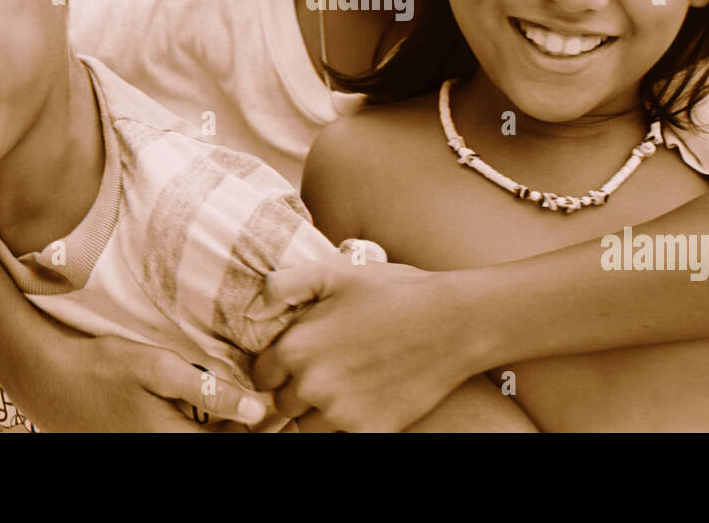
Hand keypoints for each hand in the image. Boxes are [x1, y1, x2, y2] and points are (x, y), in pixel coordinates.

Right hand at [15, 333, 271, 431]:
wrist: (45, 378)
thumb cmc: (102, 366)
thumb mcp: (158, 367)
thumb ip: (210, 390)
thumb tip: (260, 409)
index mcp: (173, 442)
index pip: (232, 445)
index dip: (259, 430)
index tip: (280, 412)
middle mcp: (159, 454)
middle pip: (216, 447)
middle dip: (241, 431)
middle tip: (268, 411)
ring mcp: (143, 452)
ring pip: (197, 445)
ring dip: (220, 431)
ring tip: (243, 410)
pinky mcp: (133, 447)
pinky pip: (176, 442)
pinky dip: (198, 432)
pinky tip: (206, 415)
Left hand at [250, 253, 474, 432]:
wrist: (455, 321)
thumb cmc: (395, 291)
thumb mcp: (336, 271)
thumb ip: (282, 285)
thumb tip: (252, 309)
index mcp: (296, 347)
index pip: (261, 374)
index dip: (277, 365)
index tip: (300, 356)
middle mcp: (311, 386)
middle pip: (282, 404)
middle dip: (297, 389)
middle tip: (330, 367)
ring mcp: (340, 414)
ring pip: (307, 427)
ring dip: (319, 411)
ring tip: (349, 383)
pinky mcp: (370, 432)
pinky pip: (339, 437)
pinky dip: (347, 423)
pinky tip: (367, 399)